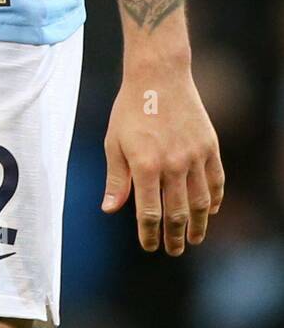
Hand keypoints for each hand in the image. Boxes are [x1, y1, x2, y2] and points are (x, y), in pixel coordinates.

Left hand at [102, 69, 224, 254]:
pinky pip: (216, 181)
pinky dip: (215, 199)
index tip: (150, 246)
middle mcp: (172, 164)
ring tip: (194, 238)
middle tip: (174, 250)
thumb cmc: (130, 110)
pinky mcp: (210, 146)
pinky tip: (211, 210)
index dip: (150, 234)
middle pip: (177, 213)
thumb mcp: (113, 142)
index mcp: (145, 165)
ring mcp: (194, 156)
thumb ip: (116, 179)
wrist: (158, 76)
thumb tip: (110, 210)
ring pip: (201, 202)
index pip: (149, 213)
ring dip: (198, 224)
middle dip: (175, 237)